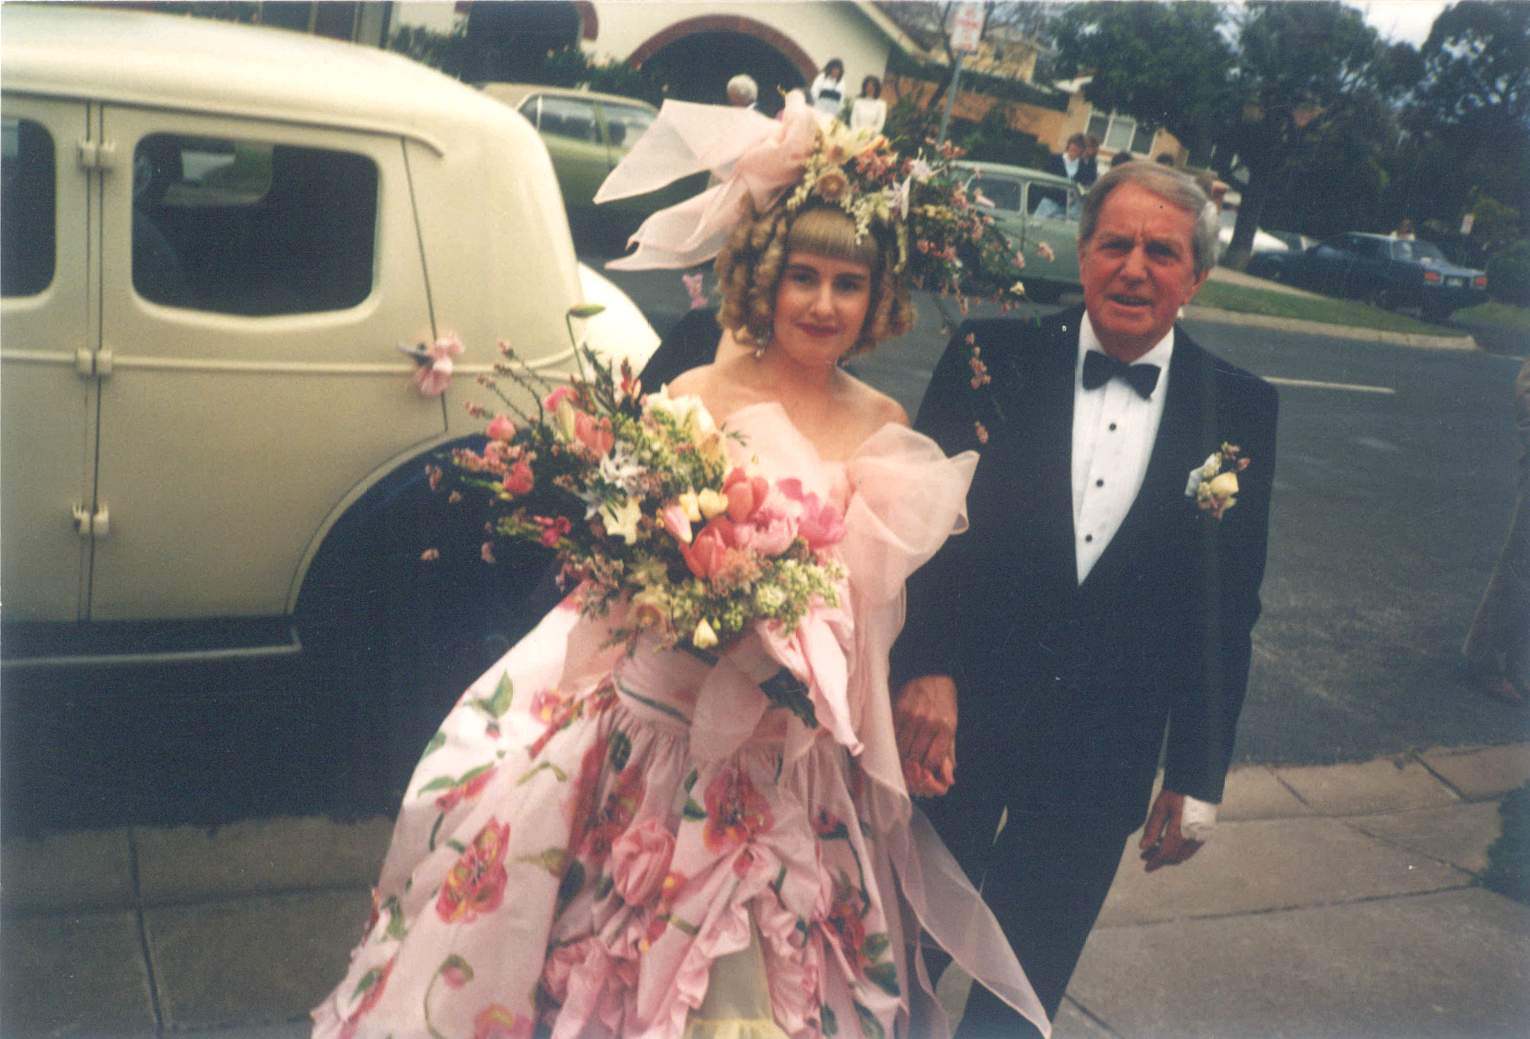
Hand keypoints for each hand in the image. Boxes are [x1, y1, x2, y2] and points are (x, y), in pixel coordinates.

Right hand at [894, 674, 957, 796]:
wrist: (932, 673)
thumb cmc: (944, 702)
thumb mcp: (952, 725)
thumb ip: (949, 752)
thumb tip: (949, 779)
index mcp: (946, 728)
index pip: (933, 759)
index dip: (926, 771)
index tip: (921, 774)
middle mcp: (929, 723)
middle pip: (916, 755)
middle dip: (912, 767)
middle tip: (909, 772)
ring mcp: (913, 716)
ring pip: (902, 747)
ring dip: (901, 757)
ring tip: (901, 761)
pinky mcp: (899, 710)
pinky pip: (893, 734)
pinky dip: (893, 743)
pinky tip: (895, 746)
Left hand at [1139, 789, 1203, 872]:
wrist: (1197, 782)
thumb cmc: (1177, 792)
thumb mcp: (1160, 808)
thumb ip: (1152, 829)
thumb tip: (1143, 847)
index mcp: (1181, 830)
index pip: (1166, 853)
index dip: (1155, 861)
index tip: (1146, 866)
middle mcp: (1193, 836)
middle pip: (1175, 856)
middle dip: (1160, 858)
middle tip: (1146, 854)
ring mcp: (1202, 835)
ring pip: (1184, 854)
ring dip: (1170, 855)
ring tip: (1156, 848)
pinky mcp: (1206, 832)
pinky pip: (1192, 848)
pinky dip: (1180, 850)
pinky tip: (1169, 842)